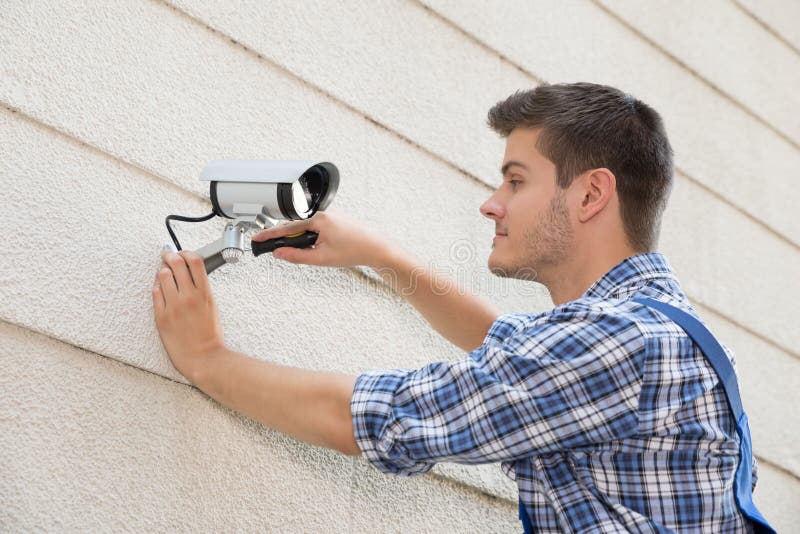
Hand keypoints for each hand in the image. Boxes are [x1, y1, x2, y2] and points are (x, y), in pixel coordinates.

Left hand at [152, 249, 226, 382]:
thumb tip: (188, 272)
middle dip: (170, 255)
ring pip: (163, 275)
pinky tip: (160, 288)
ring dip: (162, 270)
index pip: (194, 261)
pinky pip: (155, 293)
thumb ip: (201, 288)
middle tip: (167, 254)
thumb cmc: (210, 335)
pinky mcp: (161, 316)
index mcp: (205, 293)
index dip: (186, 253)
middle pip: (176, 263)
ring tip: (164, 271)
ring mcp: (174, 306)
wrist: (203, 358)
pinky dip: (157, 287)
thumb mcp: (212, 306)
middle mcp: (189, 296)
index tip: (182, 253)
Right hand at [252, 210, 388, 267]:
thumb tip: (280, 254)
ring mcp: (330, 216)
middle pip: (295, 227)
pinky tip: (319, 248)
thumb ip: (297, 256)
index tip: (257, 239)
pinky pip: (316, 228)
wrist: (376, 248)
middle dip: (288, 241)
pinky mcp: (335, 220)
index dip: (269, 235)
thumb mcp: (321, 258)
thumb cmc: (355, 250)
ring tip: (311, 254)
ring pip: (306, 229)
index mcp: (318, 219)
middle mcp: (323, 214)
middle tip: (277, 251)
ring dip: (303, 241)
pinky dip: (312, 238)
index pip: (287, 228)